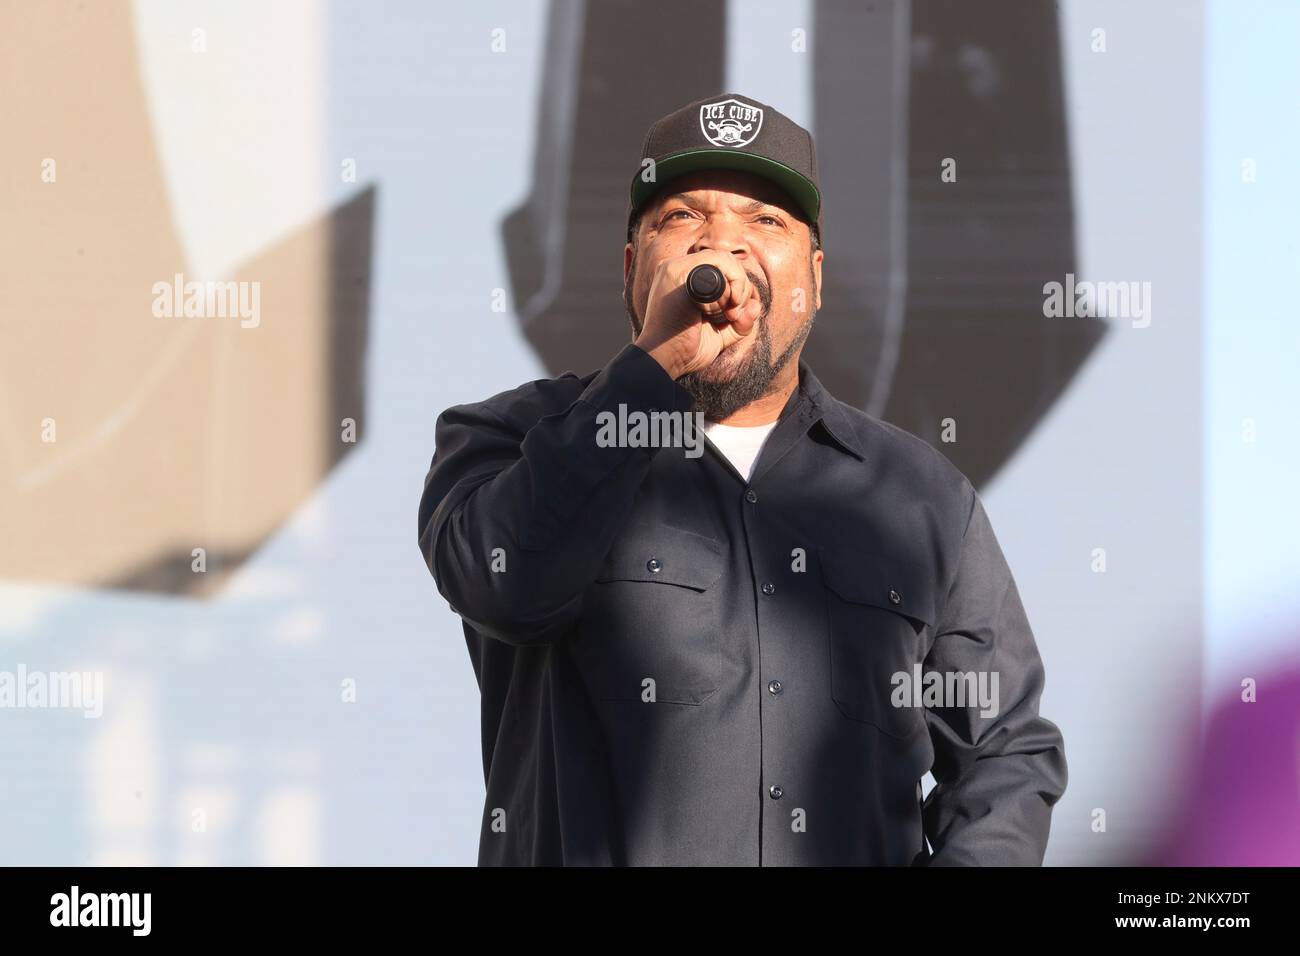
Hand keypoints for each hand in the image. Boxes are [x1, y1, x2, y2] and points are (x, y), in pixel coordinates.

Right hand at [633, 251, 760, 378]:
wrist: (663, 361)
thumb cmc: (687, 350)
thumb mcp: (722, 334)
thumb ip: (741, 320)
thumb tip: (756, 305)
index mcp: (685, 279)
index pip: (723, 268)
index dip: (740, 289)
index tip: (735, 317)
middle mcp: (678, 268)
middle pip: (727, 261)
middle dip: (742, 289)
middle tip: (733, 317)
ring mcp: (676, 268)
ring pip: (724, 260)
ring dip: (736, 288)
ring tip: (725, 316)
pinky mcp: (677, 272)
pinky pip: (717, 265)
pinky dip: (728, 287)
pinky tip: (719, 309)